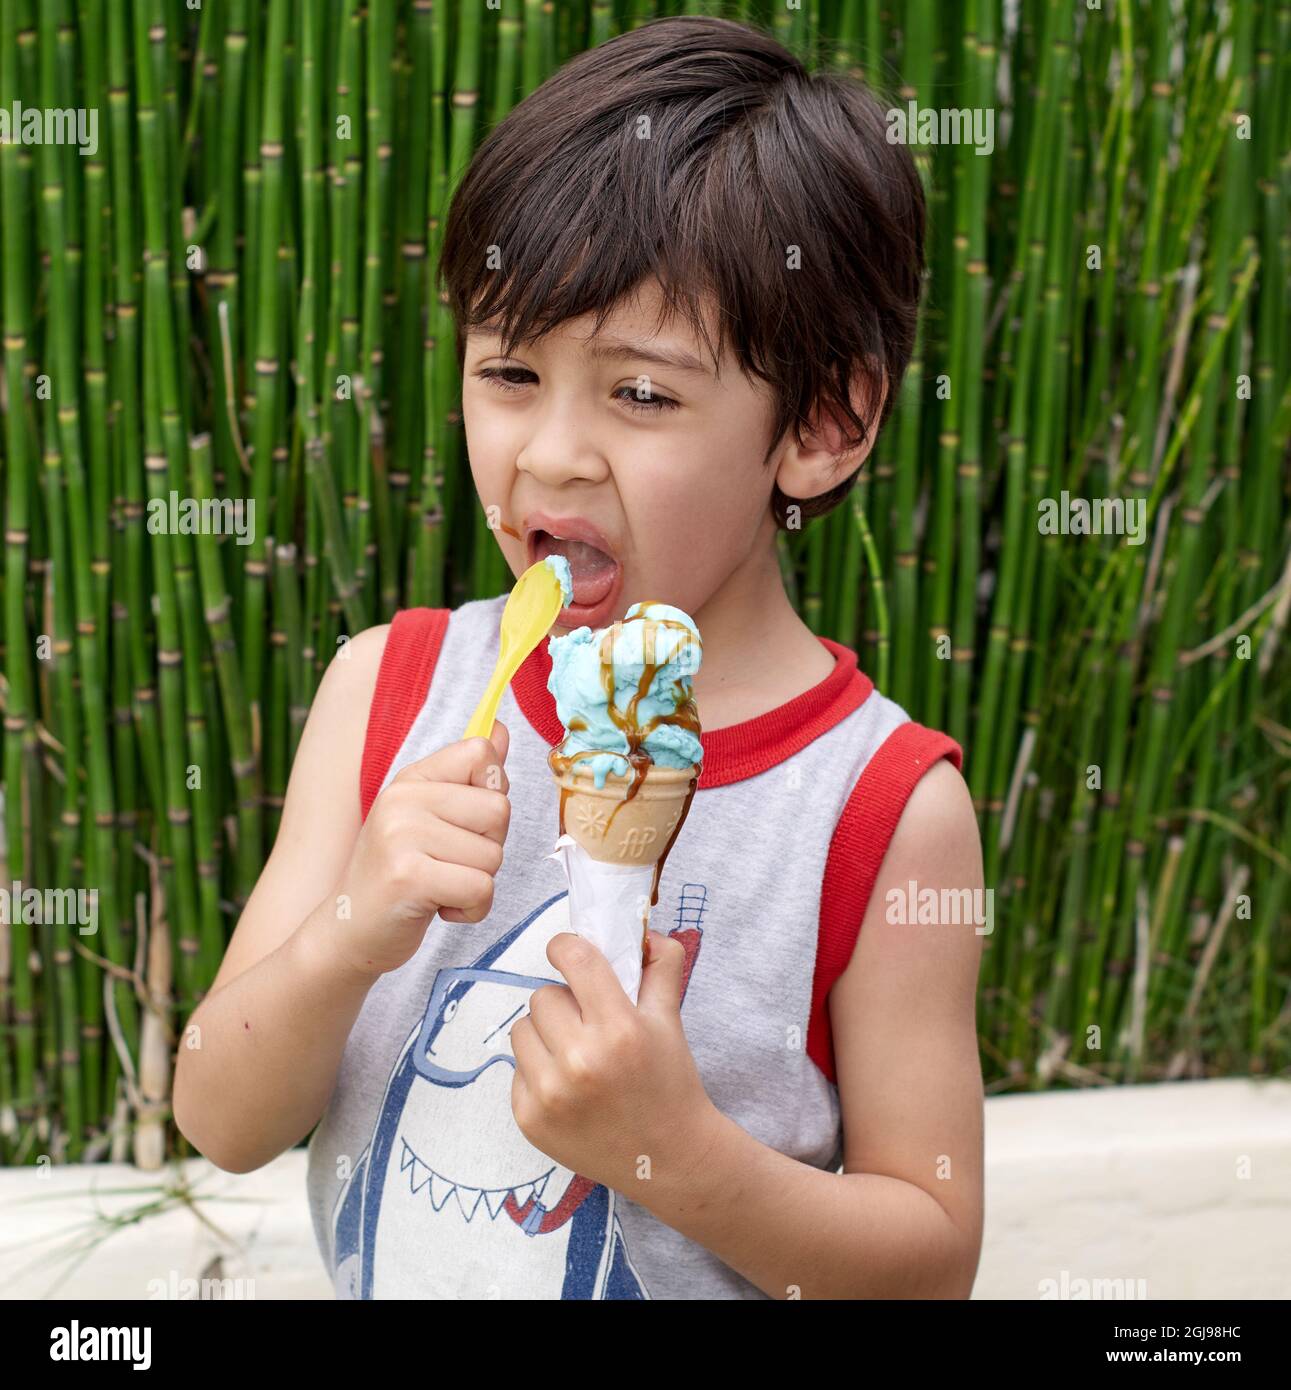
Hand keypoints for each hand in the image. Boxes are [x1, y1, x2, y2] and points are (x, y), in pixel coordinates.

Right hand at [323, 721, 511, 978]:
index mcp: (411, 779)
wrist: (348, 932)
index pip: (481, 751)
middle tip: (449, 863)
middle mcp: (403, 800)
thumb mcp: (428, 816)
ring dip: (478, 882)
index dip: (492, 791)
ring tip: (440, 885)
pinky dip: (472, 908)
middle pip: (499, 808)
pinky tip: (440, 907)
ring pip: (493, 855)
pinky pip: (481, 888)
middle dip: (488, 847)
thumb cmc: (398, 874)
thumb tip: (502, 730)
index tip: (466, 821)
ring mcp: (402, 836)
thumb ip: (468, 776)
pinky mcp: (408, 877)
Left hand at [509, 928, 719, 1198]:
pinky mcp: (528, 1119)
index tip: (568, 953)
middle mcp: (580, 1060)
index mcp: (619, 1029)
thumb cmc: (670, 1082)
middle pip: (543, 995)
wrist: (668, 1159)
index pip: (574, 959)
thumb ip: (660, 963)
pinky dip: (537, 1070)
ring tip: (575, 1054)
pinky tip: (567, 1087)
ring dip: (545, 1034)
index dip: (566, 947)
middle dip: (565, 1002)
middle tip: (588, 1023)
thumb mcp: (671, 1018)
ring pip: (522, 1028)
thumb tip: (642, 929)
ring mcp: (549, 1093)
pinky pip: (516, 1067)